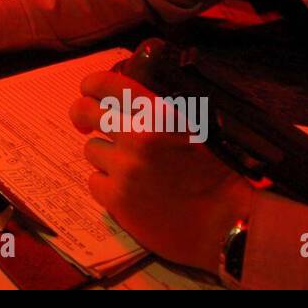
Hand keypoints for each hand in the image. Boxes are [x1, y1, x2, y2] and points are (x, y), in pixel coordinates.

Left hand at [70, 71, 254, 272]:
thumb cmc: (216, 175)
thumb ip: (157, 112)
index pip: (105, 83)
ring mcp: (125, 168)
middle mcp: (137, 135)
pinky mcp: (117, 198)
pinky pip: (94, 181)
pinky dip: (107, 185)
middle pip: (84, 111)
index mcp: (159, 112)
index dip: (90, 85)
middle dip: (82, 116)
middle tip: (86, 124)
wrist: (225, 223)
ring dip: (105, 157)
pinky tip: (130, 191)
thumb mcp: (192, 127)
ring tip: (131, 169)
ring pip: (91, 150)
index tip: (89, 93)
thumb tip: (121, 100)